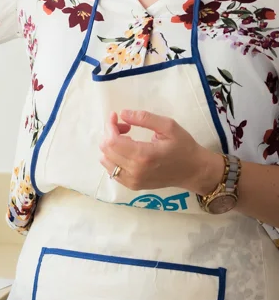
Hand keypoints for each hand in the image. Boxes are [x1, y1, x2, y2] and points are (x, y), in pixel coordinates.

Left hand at [98, 109, 224, 194]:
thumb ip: (144, 118)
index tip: (115, 116)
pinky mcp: (132, 186)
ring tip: (127, 138)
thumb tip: (122, 113)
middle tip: (126, 126)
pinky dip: (113, 158)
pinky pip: (112, 171)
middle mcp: (134, 171)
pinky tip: (127, 151)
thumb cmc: (184, 147)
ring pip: (106, 161)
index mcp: (144, 155)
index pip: (112, 141)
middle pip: (106, 150)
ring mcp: (132, 181)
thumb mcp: (169, 126)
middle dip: (110, 133)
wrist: (194, 171)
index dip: (109, 126)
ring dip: (110, 146)